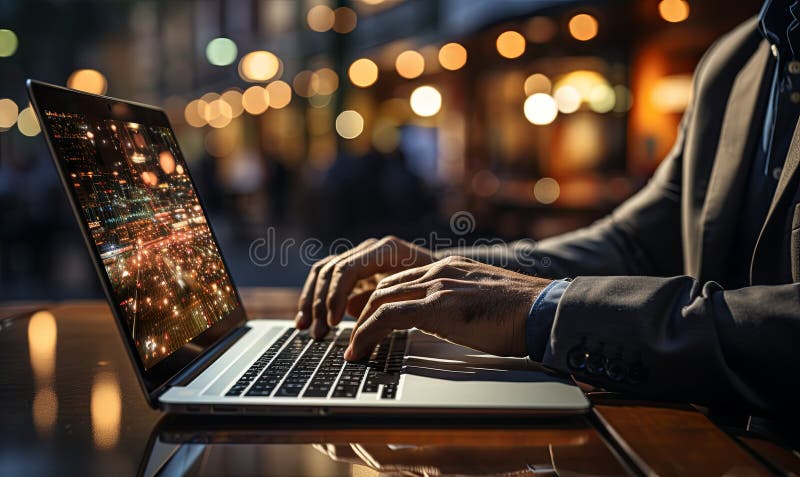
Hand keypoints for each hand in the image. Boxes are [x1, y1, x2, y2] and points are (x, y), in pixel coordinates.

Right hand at [296, 236, 434, 337]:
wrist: (450, 278)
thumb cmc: (442, 286)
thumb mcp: (424, 294)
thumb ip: (396, 304)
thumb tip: (362, 323)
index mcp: (387, 250)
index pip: (348, 269)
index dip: (336, 296)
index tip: (335, 322)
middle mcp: (370, 250)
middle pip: (331, 271)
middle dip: (320, 303)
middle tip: (319, 333)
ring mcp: (361, 258)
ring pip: (323, 273)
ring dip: (311, 301)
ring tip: (306, 328)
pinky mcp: (356, 271)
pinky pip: (326, 279)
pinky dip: (314, 299)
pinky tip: (307, 320)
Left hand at [344, 256, 551, 360]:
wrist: (543, 309)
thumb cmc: (522, 312)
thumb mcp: (483, 300)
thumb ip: (461, 303)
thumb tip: (453, 322)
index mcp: (450, 268)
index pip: (401, 279)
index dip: (378, 300)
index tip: (364, 319)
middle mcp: (439, 270)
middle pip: (384, 288)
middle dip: (362, 312)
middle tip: (352, 337)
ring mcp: (437, 285)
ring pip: (380, 300)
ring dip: (360, 326)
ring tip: (353, 349)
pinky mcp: (437, 305)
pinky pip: (388, 316)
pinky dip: (367, 333)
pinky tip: (360, 350)